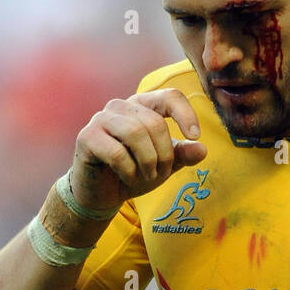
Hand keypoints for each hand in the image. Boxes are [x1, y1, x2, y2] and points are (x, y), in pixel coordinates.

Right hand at [69, 89, 206, 212]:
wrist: (100, 193)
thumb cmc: (133, 172)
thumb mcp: (164, 165)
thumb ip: (182, 155)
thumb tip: (202, 149)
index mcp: (143, 106)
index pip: (170, 96)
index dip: (186, 114)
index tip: (194, 136)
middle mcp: (121, 106)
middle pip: (155, 123)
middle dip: (164, 155)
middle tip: (160, 174)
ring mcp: (101, 119)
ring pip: (136, 134)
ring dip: (148, 162)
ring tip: (146, 176)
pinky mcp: (87, 137)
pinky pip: (117, 153)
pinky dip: (129, 171)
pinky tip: (128, 178)